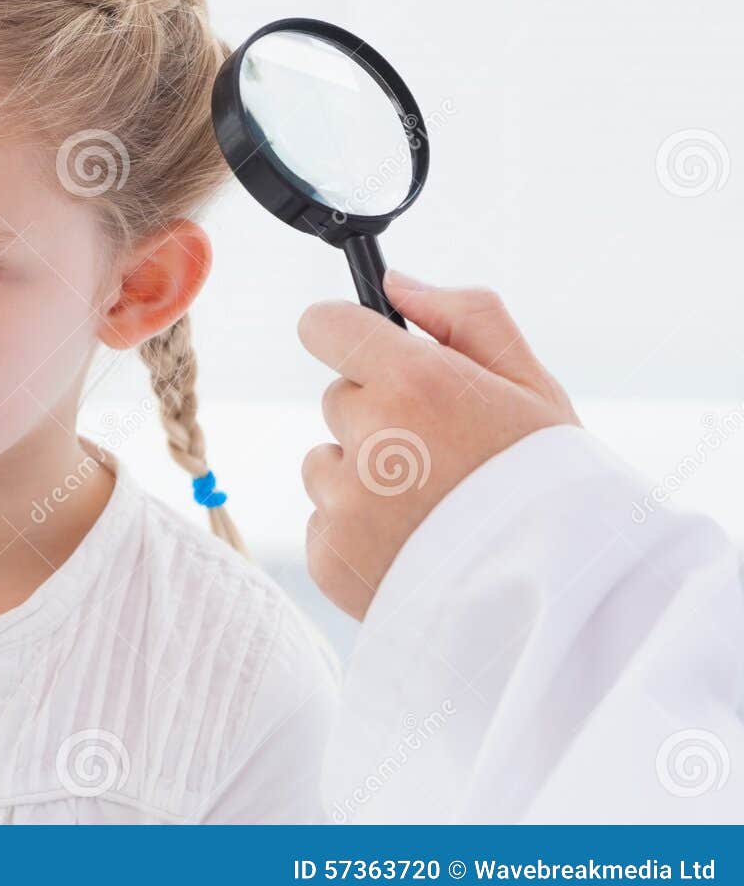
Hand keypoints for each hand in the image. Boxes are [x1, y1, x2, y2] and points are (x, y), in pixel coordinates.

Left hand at [295, 270, 581, 620]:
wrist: (562, 600)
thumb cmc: (551, 481)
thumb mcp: (531, 383)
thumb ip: (462, 316)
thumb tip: (394, 284)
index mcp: (414, 382)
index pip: (324, 326)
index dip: (346, 335)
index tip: (365, 351)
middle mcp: (369, 438)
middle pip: (337, 400)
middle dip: (377, 415)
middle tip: (440, 454)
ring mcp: (343, 503)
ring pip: (325, 462)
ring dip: (361, 476)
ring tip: (430, 508)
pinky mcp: (328, 556)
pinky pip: (323, 523)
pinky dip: (356, 534)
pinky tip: (413, 547)